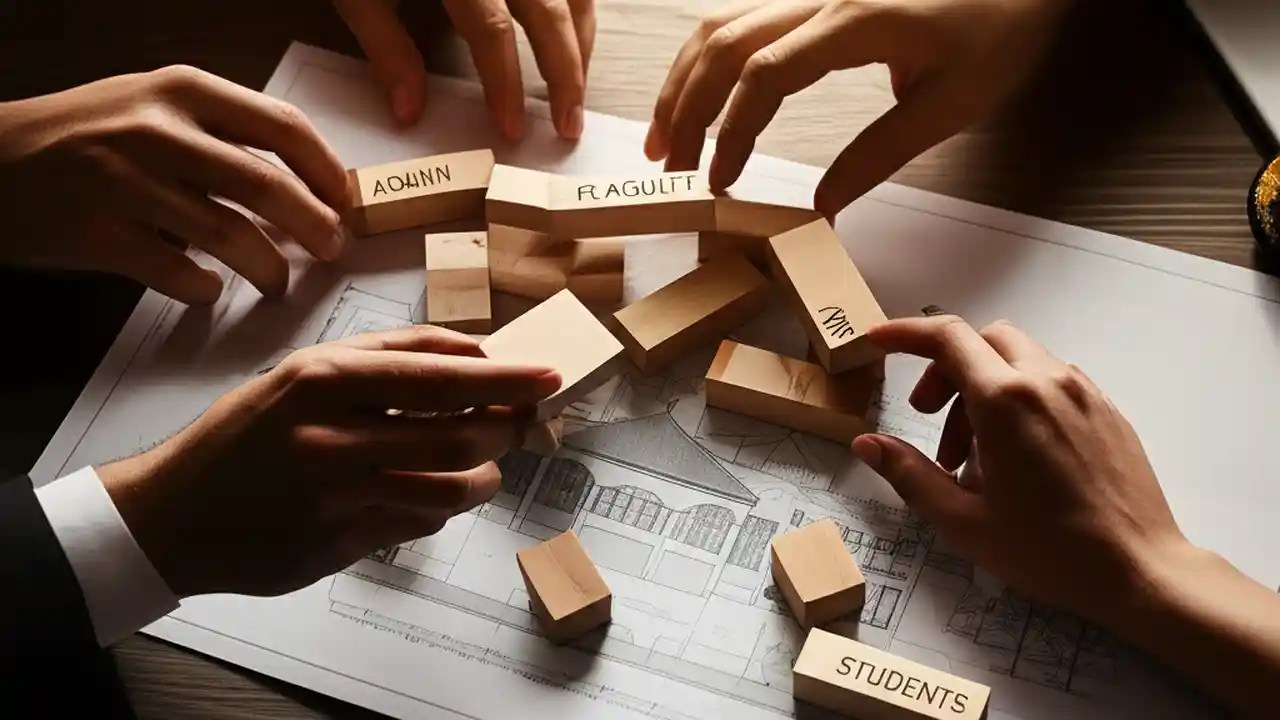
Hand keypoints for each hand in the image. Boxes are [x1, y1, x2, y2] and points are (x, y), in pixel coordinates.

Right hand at [0, 66, 349, 304]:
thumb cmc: (86, 135)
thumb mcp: (154, 104)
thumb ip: (223, 130)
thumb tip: (309, 178)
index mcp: (183, 90)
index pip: (283, 127)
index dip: (327, 172)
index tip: (346, 203)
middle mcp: (158, 130)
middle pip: (268, 186)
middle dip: (315, 226)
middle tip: (332, 250)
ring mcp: (125, 183)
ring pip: (230, 235)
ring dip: (268, 268)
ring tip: (276, 282)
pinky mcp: (98, 234)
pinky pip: (178, 273)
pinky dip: (204, 289)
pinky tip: (209, 290)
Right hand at [96, 326, 560, 596]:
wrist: (173, 513)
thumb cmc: (248, 432)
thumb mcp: (303, 370)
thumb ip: (389, 354)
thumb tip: (477, 353)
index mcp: (322, 379)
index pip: (439, 377)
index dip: (506, 380)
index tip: (548, 376)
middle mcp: (330, 438)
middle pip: (459, 437)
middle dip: (508, 429)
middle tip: (523, 423)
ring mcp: (335, 498)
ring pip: (451, 491)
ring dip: (485, 478)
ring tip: (485, 466)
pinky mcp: (339, 546)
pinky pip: (420, 526)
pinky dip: (440, 509)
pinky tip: (425, 494)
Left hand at [333, 0, 595, 139]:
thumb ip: (386, 44)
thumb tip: (409, 111)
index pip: (493, 31)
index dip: (506, 84)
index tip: (512, 129)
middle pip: (550, 14)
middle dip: (566, 74)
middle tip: (570, 125)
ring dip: (581, 41)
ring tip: (578, 85)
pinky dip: (579, 4)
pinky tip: (574, 30)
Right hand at [646, 0, 1069, 214]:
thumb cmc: (1003, 26)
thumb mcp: (952, 102)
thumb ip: (880, 153)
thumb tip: (821, 206)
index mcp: (854, 21)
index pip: (764, 77)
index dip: (730, 132)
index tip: (719, 183)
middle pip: (724, 45)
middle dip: (685, 109)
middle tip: (669, 169)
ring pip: (723, 25)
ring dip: (685, 81)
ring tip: (665, 137)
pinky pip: (744, 20)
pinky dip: (710, 61)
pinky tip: (699, 95)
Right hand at [850, 316, 1186, 624]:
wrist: (1140, 570)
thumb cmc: (1049, 551)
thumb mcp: (963, 521)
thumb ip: (909, 474)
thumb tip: (867, 443)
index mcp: (1006, 401)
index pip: (947, 338)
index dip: (905, 333)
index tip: (878, 342)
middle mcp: (1046, 382)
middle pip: (983, 340)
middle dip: (946, 368)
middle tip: (928, 417)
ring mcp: (1083, 392)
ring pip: (1019, 359)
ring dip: (983, 387)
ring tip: (974, 453)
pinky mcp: (1107, 410)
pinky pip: (1051, 382)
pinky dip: (1020, 398)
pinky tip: (1018, 453)